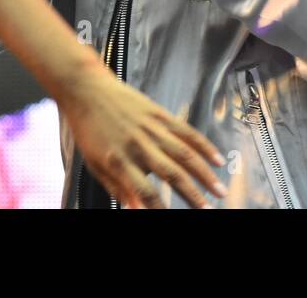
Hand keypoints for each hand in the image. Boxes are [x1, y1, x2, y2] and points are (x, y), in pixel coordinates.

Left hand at [58, 63, 226, 208]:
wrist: (86, 89)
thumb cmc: (89, 128)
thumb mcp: (95, 164)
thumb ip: (116, 188)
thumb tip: (135, 210)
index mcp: (119, 160)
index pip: (145, 191)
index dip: (159, 208)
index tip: (171, 218)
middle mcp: (139, 145)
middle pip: (171, 174)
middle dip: (193, 195)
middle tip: (208, 209)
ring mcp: (152, 128)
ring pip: (184, 154)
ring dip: (205, 174)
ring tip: (220, 191)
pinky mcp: (160, 114)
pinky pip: (186, 131)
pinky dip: (203, 146)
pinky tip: (217, 159)